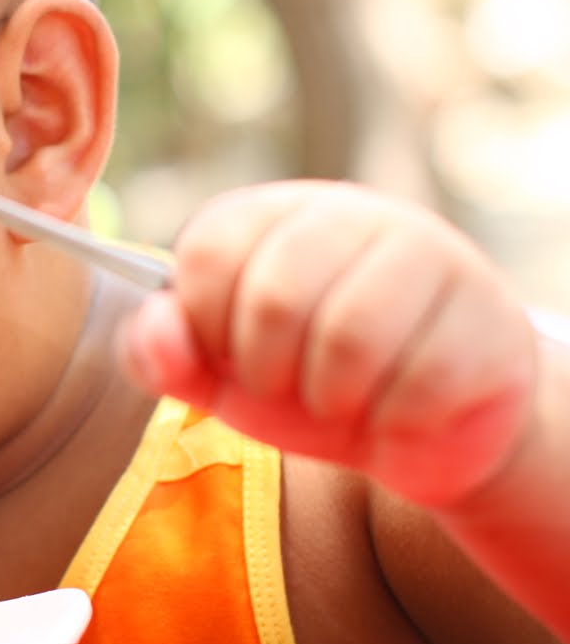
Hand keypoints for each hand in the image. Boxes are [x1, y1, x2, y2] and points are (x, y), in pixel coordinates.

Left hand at [120, 180, 538, 511]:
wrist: (415, 429)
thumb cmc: (302, 382)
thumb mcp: (216, 374)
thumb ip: (161, 352)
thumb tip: (156, 326)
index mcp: (272, 215)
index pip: (208, 252)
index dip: (205, 328)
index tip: (228, 355)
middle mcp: (351, 214)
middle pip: (276, 296)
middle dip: (267, 370)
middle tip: (286, 385)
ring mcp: (429, 255)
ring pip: (351, 334)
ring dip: (330, 398)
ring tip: (338, 400)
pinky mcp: (487, 316)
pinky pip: (419, 383)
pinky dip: (392, 423)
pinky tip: (396, 413)